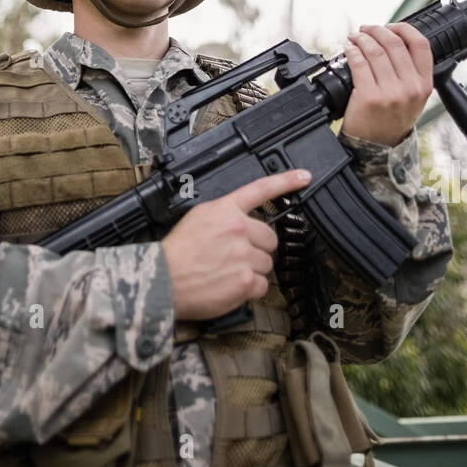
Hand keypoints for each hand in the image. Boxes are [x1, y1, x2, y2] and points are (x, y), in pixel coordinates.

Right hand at [161, 168, 310, 321]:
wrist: (161, 280)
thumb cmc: (176, 252)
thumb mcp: (198, 217)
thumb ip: (225, 215)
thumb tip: (243, 221)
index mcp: (225, 210)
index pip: (261, 189)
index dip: (286, 181)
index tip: (304, 176)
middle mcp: (238, 229)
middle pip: (270, 238)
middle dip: (258, 248)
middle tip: (236, 256)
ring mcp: (243, 255)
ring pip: (267, 263)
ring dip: (252, 270)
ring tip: (227, 272)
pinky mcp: (244, 280)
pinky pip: (262, 285)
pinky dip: (250, 290)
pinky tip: (231, 286)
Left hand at [340, 22, 432, 147]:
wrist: (378, 148)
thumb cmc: (392, 120)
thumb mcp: (414, 98)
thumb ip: (411, 72)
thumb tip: (392, 40)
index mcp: (424, 84)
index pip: (421, 45)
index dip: (404, 28)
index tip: (391, 26)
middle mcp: (410, 88)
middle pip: (394, 44)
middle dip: (377, 30)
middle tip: (366, 29)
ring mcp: (390, 93)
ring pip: (375, 51)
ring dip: (362, 38)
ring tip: (355, 37)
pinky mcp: (369, 97)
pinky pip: (359, 63)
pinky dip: (352, 50)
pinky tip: (349, 48)